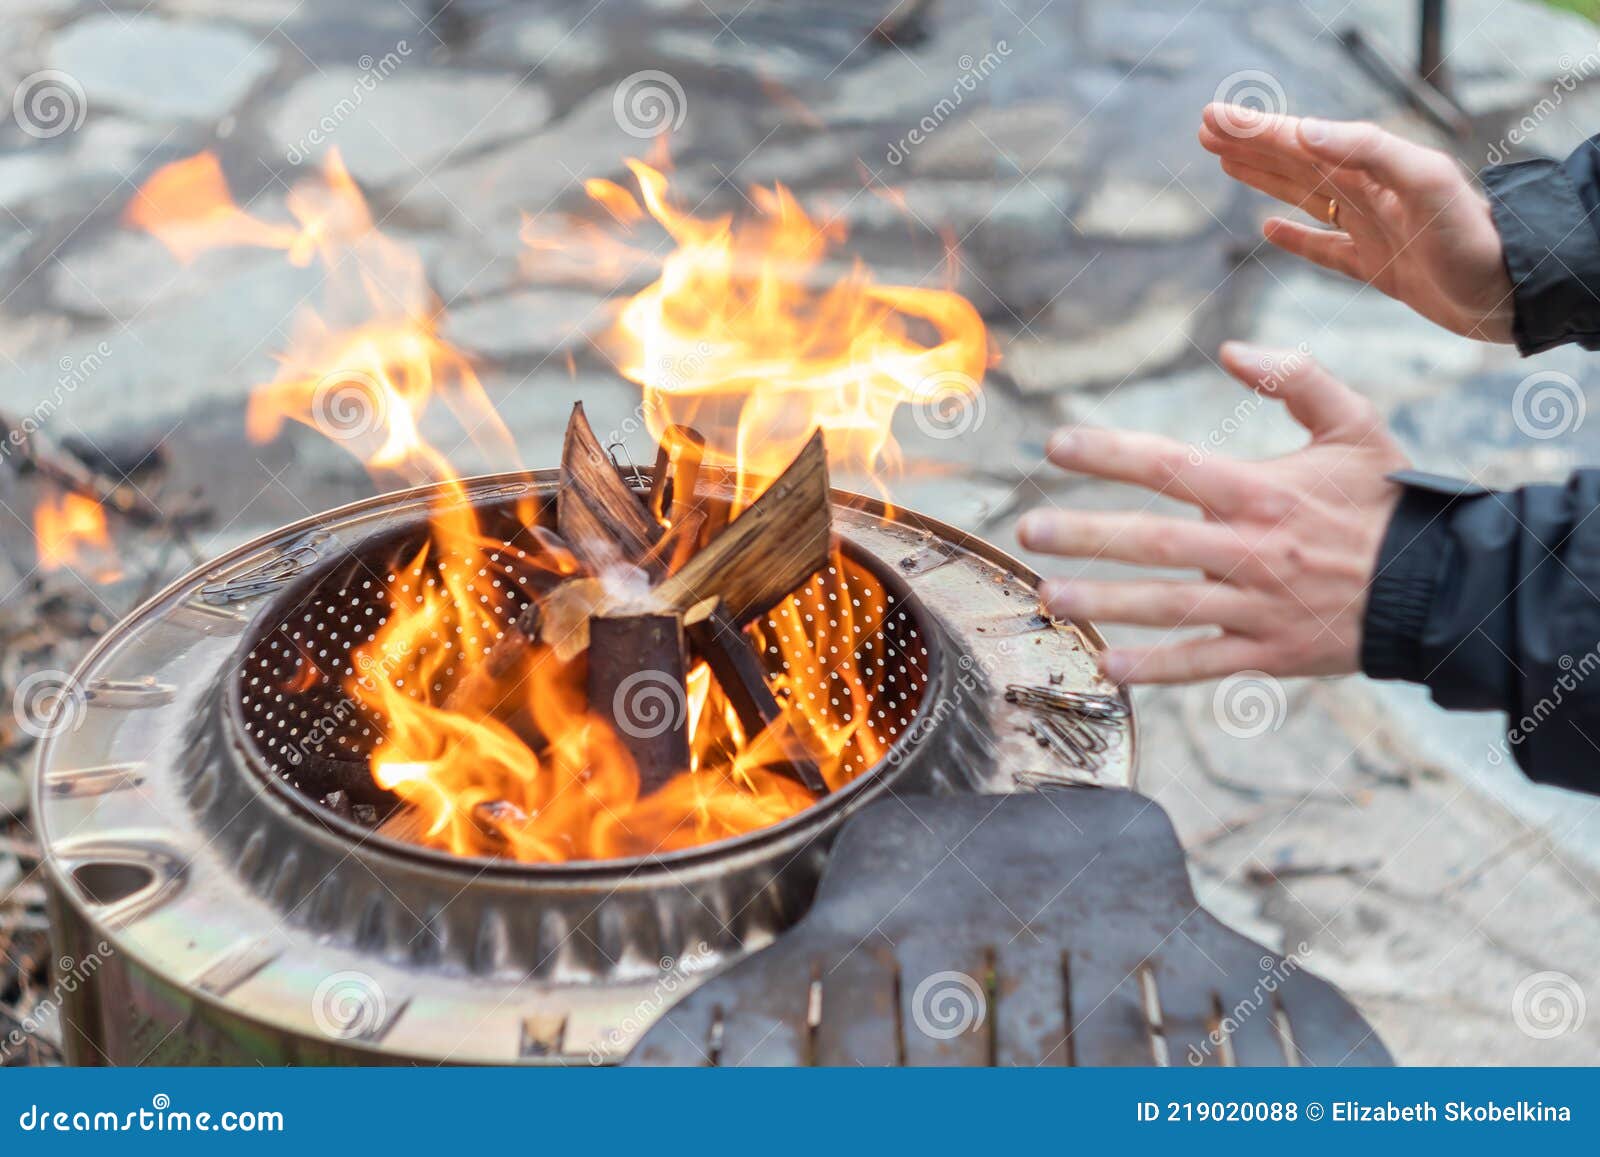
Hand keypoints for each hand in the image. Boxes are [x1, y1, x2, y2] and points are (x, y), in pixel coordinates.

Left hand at [1017, 344, 1409, 683]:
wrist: (1442, 585)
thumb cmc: (1390, 501)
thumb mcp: (1356, 424)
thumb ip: (1297, 377)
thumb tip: (1230, 349)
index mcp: (1261, 491)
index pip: (1170, 466)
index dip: (1109, 453)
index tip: (1055, 446)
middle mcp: (1251, 549)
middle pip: (1153, 541)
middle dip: (1087, 534)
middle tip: (1029, 530)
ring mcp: (1258, 605)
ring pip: (1168, 605)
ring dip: (1104, 603)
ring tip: (1048, 596)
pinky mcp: (1269, 652)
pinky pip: (1204, 662)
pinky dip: (1156, 667)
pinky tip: (1107, 665)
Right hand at [1199, 103, 1513, 342]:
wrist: (1509, 294)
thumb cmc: (1473, 239)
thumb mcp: (1428, 184)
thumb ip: (1370, 151)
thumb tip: (1305, 132)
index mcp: (1374, 171)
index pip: (1302, 143)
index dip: (1257, 130)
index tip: (1214, 119)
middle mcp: (1369, 194)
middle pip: (1297, 162)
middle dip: (1252, 144)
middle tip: (1207, 130)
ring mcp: (1370, 230)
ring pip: (1304, 197)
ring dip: (1265, 177)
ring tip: (1228, 162)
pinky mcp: (1377, 268)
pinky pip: (1324, 248)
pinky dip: (1295, 236)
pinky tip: (1268, 228)